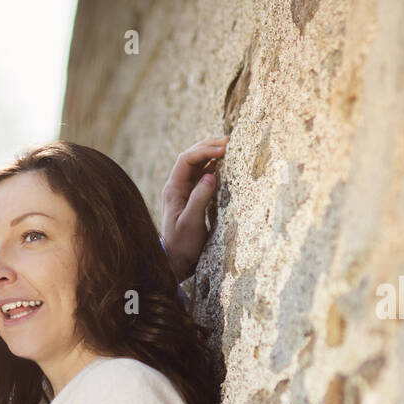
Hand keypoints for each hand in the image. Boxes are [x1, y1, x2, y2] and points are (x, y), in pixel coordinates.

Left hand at [161, 135, 228, 281]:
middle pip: (191, 156)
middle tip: (230, 141)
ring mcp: (185, 190)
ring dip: (212, 153)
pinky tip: (226, 163)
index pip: (186, 159)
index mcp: (173, 189)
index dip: (204, 150)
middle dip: (209, 146)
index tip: (223, 150)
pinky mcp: (193, 197)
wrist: (176, 261)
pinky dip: (214, 166)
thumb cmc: (182, 245)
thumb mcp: (191, 223)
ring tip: (230, 147)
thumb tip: (211, 175)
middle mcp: (177, 186)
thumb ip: (200, 199)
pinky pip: (203, 175)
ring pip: (198, 164)